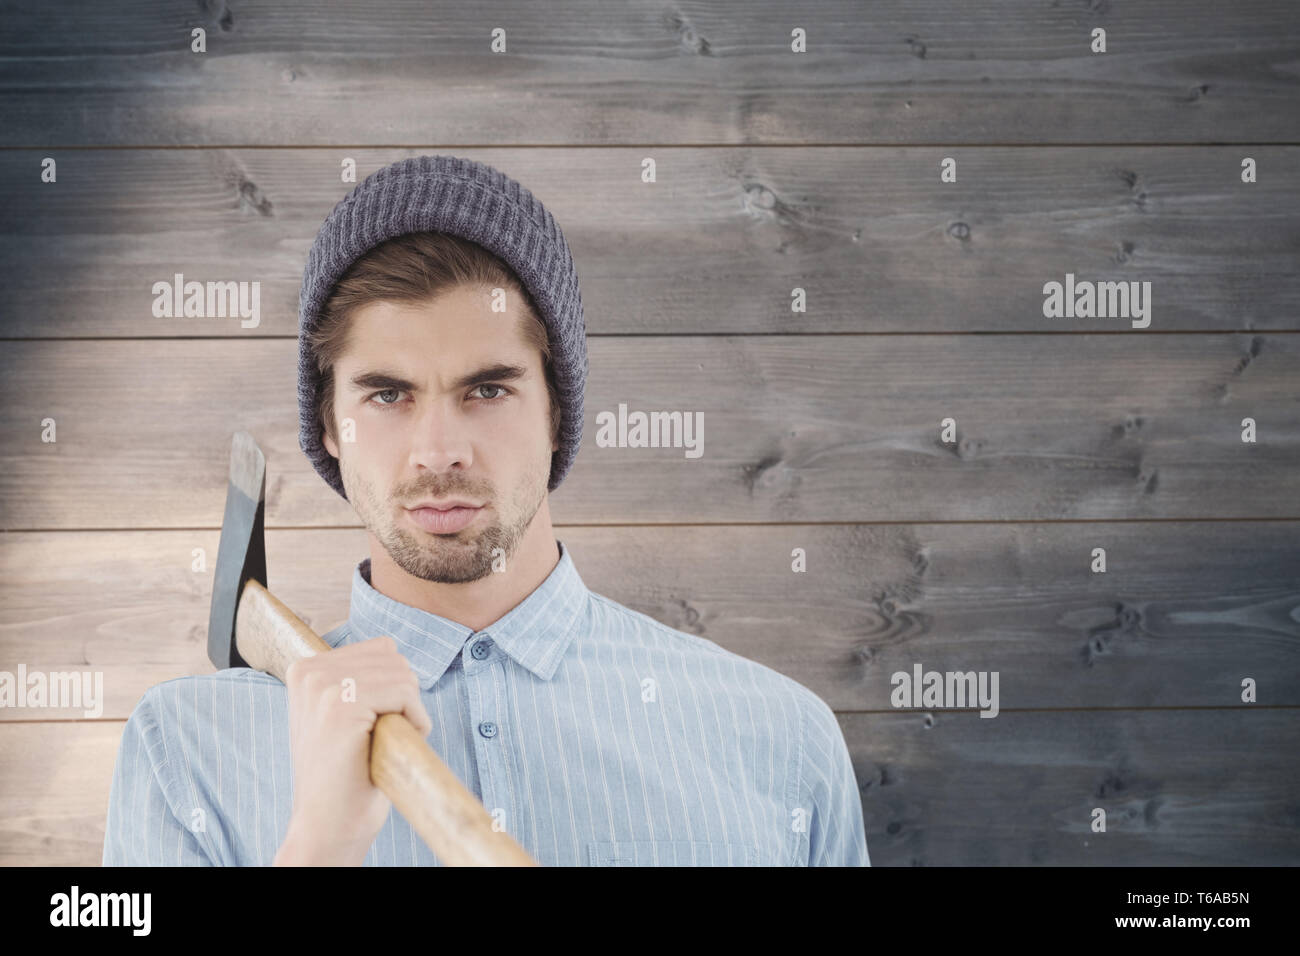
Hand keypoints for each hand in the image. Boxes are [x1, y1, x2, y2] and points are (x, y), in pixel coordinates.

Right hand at [272, 636, 432, 865]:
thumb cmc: (346, 771)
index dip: (393, 687)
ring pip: (402, 674)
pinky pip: (405, 693)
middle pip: (394, 658)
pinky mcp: (342, 705)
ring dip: (409, 711)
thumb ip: (356, 675)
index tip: (370, 723)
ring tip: (382, 742)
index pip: (381, 648)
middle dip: (403, 697)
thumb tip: (391, 648)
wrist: (328, 823)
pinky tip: (391, 745)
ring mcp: (323, 687)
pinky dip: (415, 719)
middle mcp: (310, 670)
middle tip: (380, 737)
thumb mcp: (341, 712)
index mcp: (306, 667)